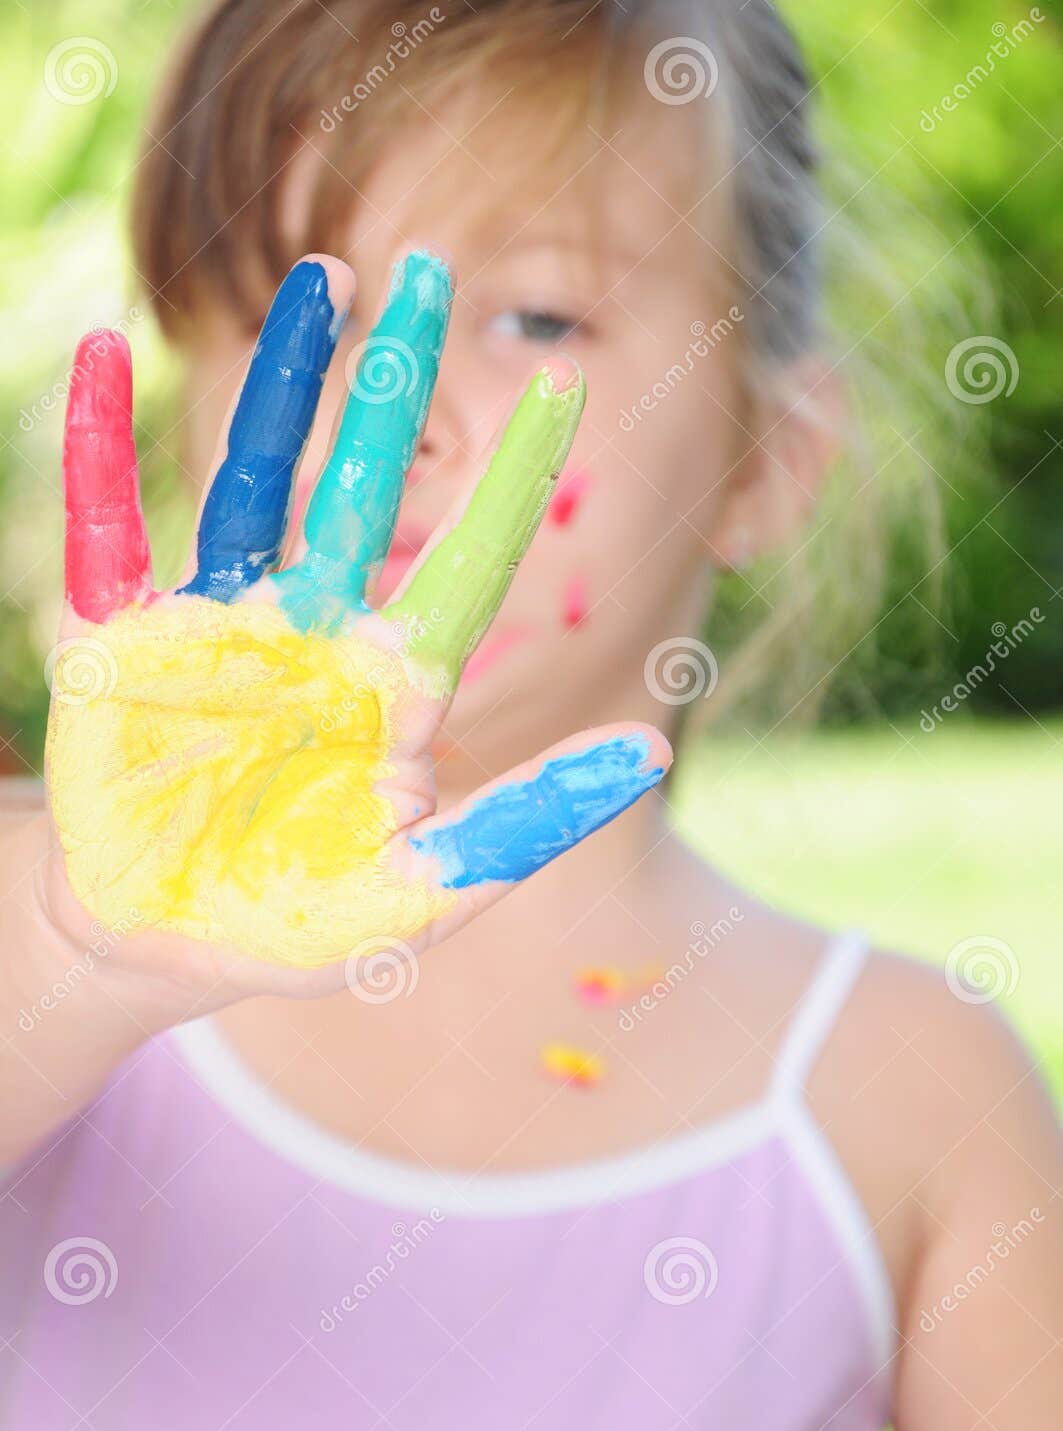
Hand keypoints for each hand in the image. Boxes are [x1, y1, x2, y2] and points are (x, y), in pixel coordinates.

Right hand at [43, 252, 669, 1002]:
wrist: (156, 946)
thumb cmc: (291, 924)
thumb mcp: (421, 895)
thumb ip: (525, 826)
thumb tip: (651, 754)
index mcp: (392, 686)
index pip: (469, 564)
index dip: (515, 480)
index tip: (570, 387)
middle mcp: (314, 633)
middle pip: (364, 486)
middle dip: (397, 383)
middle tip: (433, 267)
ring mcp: (219, 627)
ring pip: (254, 482)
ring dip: (282, 384)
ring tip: (319, 280)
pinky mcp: (124, 641)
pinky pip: (109, 531)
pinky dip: (97, 451)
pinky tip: (98, 356)